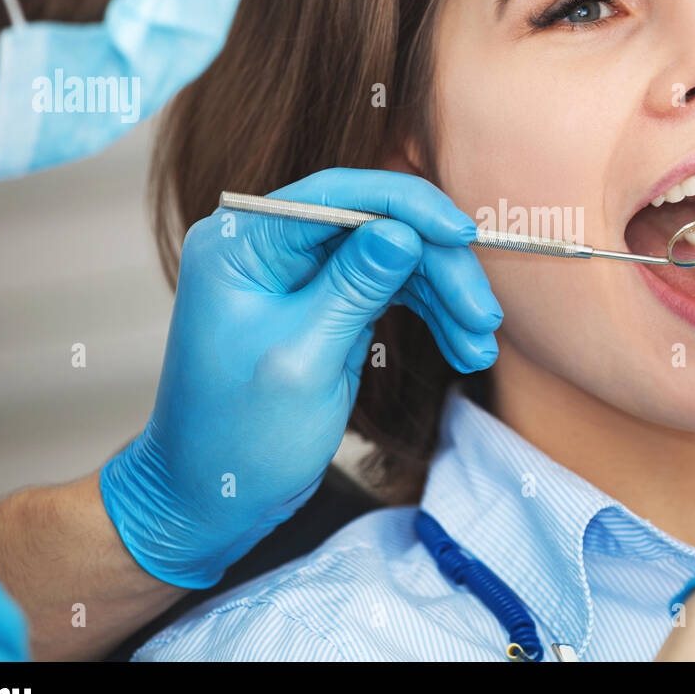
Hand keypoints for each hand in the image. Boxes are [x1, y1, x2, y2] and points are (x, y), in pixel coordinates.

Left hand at [100, 168, 501, 586]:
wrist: (211, 498)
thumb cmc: (238, 438)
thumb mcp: (304, 361)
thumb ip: (354, 288)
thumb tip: (405, 230)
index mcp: (242, 243)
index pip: (338, 195)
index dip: (410, 208)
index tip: (464, 238)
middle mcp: (270, 245)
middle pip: (376, 225)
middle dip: (438, 268)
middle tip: (483, 318)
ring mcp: (299, 274)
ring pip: (393, 257)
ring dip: (444, 298)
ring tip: (479, 348)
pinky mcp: (324, 303)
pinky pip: (389, 289)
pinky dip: (429, 316)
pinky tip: (463, 348)